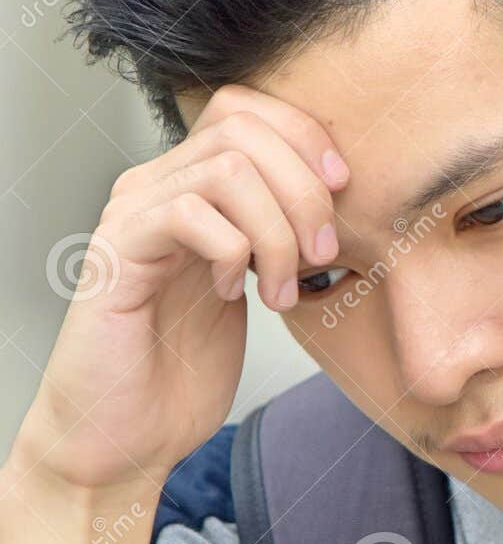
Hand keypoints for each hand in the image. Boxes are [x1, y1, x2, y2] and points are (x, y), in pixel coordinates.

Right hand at [14, 84, 348, 494]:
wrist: (127, 436)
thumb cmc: (186, 367)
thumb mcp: (253, 284)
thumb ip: (278, 231)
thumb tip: (341, 196)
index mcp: (188, 184)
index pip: (245, 108)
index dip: (305, 137)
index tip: (344, 193)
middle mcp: (155, 186)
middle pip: (242, 128)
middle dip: (304, 189)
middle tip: (322, 255)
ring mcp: (132, 214)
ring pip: (227, 169)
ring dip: (277, 231)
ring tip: (281, 290)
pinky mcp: (118, 253)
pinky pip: (189, 213)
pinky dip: (233, 251)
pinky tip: (233, 293)